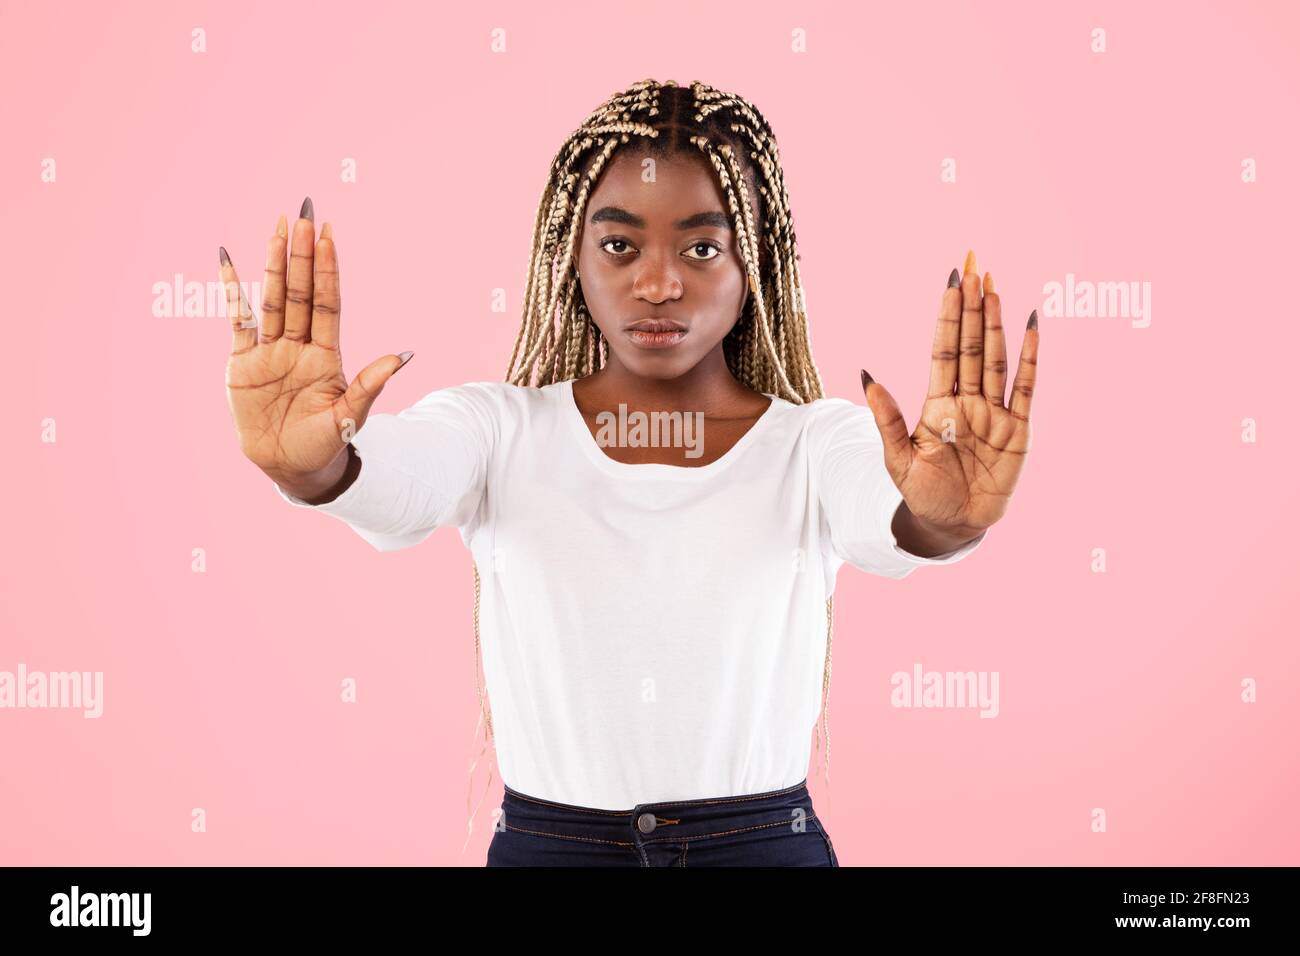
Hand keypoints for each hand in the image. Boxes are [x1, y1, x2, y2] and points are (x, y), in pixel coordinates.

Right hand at [221, 198, 411, 487]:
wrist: (291, 467)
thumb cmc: (325, 443)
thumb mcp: (350, 416)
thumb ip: (370, 384)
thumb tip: (404, 355)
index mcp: (326, 354)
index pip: (328, 303)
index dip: (328, 270)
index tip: (330, 237)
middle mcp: (299, 344)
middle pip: (301, 292)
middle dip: (303, 255)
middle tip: (304, 216)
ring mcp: (270, 349)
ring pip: (273, 298)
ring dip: (275, 264)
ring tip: (278, 228)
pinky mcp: (242, 362)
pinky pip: (236, 320)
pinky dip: (231, 290)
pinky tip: (229, 258)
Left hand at [860, 251, 1038, 537]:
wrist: (951, 525)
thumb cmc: (923, 493)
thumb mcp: (898, 459)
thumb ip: (887, 420)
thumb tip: (867, 377)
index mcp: (937, 404)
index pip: (942, 351)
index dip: (946, 318)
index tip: (950, 284)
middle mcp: (968, 401)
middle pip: (969, 345)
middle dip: (971, 308)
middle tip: (973, 267)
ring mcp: (995, 413)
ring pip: (995, 358)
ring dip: (995, 324)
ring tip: (994, 287)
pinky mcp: (1019, 430)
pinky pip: (1026, 387)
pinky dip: (1030, 356)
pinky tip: (1031, 324)